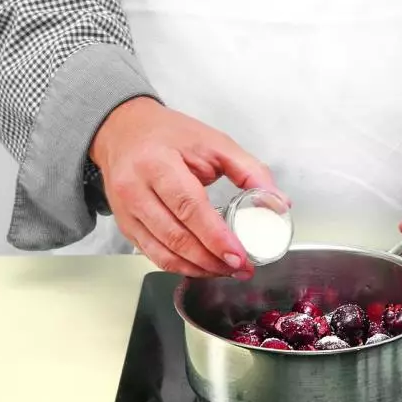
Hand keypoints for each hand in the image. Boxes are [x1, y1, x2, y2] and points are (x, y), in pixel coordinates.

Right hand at [91, 97, 285, 278]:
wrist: (123, 131)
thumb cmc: (168, 135)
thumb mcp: (213, 142)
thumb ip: (249, 170)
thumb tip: (278, 202)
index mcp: (158, 163)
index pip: (189, 207)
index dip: (215, 236)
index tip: (239, 255)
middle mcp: (136, 189)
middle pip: (176, 236)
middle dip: (212, 259)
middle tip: (241, 268)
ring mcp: (127, 211)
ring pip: (163, 253)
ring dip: (199, 268)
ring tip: (227, 270)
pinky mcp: (126, 226)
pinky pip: (154, 256)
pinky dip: (181, 266)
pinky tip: (204, 266)